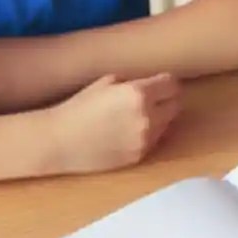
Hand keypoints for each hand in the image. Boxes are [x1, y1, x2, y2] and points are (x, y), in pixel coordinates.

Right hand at [49, 74, 181, 174]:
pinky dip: (149, 134)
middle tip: (153, 98)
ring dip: (160, 118)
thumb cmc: (79, 107)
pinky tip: (130, 131)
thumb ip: (132, 82)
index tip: (160, 83)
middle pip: (176, 105)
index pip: (172, 85)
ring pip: (168, 124)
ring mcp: (145, 139)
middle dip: (166, 99)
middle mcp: (148, 116)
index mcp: (138, 93)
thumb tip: (150, 83)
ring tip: (137, 116)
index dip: (166, 82)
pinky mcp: (140, 155)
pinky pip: (155, 140)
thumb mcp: (105, 82)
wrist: (61, 141)